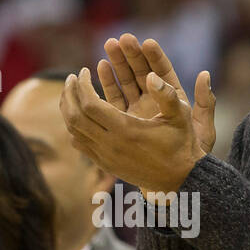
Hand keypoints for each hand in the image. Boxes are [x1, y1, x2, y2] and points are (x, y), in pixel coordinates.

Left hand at [61, 66, 207, 194]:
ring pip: (73, 130)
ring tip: (72, 92)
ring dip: (68, 109)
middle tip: (72, 77)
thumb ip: (166, 94)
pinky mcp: (105, 164)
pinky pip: (79, 143)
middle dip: (70, 93)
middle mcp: (111, 145)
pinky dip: (74, 126)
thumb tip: (151, 75)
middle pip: (75, 116)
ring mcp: (105, 157)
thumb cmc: (181, 144)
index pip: (90, 104)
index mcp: (126, 130)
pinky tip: (79, 113)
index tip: (84, 70)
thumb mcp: (180, 116)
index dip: (83, 85)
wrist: (178, 179)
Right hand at [98, 35, 216, 154]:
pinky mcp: (124, 119)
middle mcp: (155, 101)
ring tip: (108, 46)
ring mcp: (138, 109)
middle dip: (132, 55)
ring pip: (126, 82)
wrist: (175, 177)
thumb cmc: (192, 153)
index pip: (164, 72)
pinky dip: (106, 83)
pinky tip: (99, 68)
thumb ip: (205, 103)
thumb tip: (206, 75)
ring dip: (117, 64)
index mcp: (174, 99)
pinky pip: (114, 98)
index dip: (155, 57)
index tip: (147, 42)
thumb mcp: (203, 128)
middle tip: (122, 39)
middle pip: (141, 72)